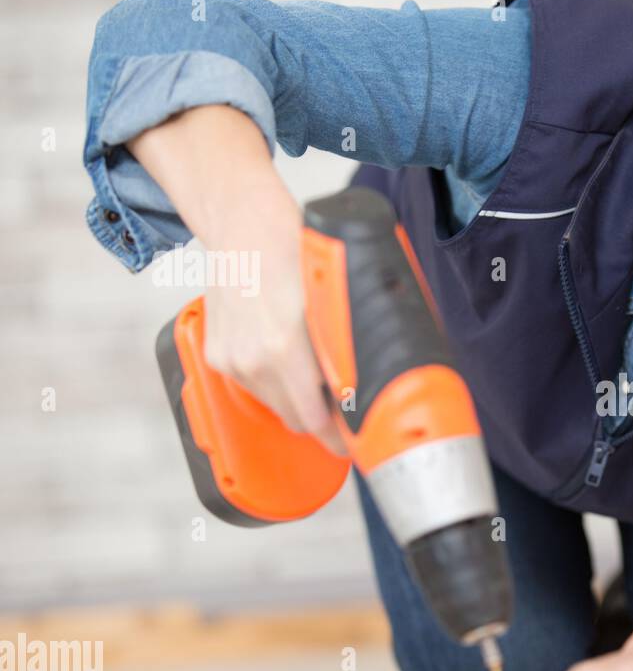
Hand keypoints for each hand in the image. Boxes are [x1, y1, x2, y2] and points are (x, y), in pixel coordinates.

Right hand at [201, 190, 346, 455]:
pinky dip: (275, 384)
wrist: (243, 228)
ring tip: (316, 373)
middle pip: (299, 419)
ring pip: (278, 406)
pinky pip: (256, 390)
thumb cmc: (293, 253)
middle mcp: (255, 360)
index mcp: (286, 348)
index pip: (318, 419)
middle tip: (347, 408)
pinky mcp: (219, 358)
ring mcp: (233, 361)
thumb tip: (376, 385)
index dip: (342, 436)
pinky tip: (288, 359)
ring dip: (299, 400)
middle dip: (325, 418)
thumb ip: (350, 348)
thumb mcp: (336, 300)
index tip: (358, 442)